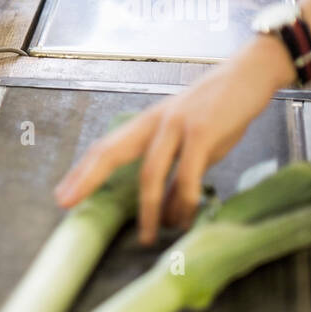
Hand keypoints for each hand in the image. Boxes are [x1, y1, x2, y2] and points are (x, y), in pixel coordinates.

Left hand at [54, 33, 295, 243]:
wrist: (248, 75)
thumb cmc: (218, 111)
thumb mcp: (190, 143)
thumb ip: (174, 174)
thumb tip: (162, 212)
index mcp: (147, 124)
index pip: (107, 148)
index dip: (83, 171)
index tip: (62, 194)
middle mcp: (155, 122)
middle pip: (111, 151)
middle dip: (87, 178)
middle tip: (66, 202)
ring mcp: (176, 124)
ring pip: (150, 171)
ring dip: (147, 209)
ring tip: (146, 236)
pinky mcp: (202, 130)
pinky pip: (187, 172)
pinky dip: (183, 199)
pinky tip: (183, 218)